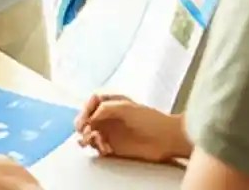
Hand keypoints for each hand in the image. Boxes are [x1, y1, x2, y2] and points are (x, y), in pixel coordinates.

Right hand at [74, 94, 190, 162]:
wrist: (166, 138)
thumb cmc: (150, 118)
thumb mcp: (125, 107)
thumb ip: (105, 108)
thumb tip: (90, 118)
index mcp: (112, 102)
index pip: (91, 102)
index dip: (85, 109)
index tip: (85, 118)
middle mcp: (109, 116)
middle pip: (86, 118)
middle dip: (82, 124)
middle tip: (84, 130)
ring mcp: (110, 131)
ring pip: (89, 134)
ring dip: (88, 137)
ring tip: (94, 140)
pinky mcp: (113, 146)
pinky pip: (97, 147)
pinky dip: (97, 147)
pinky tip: (104, 148)